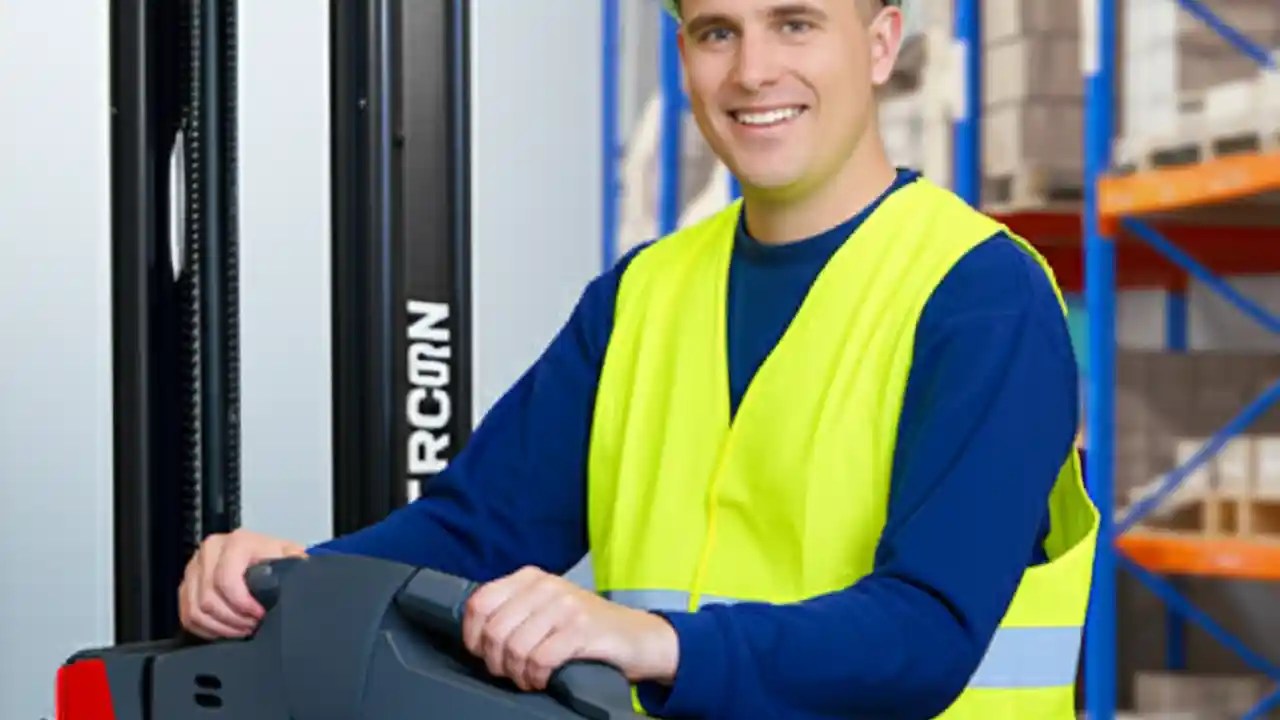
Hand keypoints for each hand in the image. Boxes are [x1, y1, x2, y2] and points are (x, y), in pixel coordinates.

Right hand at [178, 528, 306, 639]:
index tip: (260, 615)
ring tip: (242, 630)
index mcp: (236, 542)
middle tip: (253, 626)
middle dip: (234, 620)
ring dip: (221, 627)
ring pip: (196, 611)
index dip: (243, 605)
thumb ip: (295, 562)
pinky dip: (207, 629)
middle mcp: (210, 551)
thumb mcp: (290, 554)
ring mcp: (194, 569)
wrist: (262, 553)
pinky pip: (187, 616)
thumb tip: (299, 572)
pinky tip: (226, 630)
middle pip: (209, 599)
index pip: (226, 580)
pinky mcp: (186, 586)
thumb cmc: (275, 556)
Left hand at [462, 566, 678, 691]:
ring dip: (519, 673)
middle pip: (494, 630)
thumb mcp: (546, 609)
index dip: (473, 635)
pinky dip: (538, 677)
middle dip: (497, 662)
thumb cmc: (586, 628)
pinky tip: (546, 679)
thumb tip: (476, 637)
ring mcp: (565, 606)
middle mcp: (546, 586)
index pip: (479, 603)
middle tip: (512, 672)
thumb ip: (514, 612)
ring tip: (531, 677)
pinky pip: (540, 660)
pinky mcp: (581, 629)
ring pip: (515, 648)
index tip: (483, 653)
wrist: (638, 637)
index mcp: (531, 578)